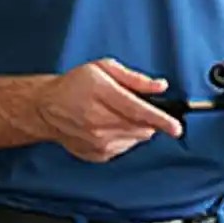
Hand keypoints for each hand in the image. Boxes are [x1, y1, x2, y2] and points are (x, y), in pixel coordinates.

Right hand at [35, 58, 183, 162]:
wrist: (47, 107)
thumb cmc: (76, 84)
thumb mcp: (105, 68)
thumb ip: (135, 78)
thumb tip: (159, 86)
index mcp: (101, 95)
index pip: (138, 110)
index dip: (160, 119)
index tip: (176, 127)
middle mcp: (98, 121)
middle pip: (140, 127)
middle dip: (150, 120)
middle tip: (140, 108)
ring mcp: (96, 141)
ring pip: (135, 139)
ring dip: (137, 128)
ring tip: (118, 114)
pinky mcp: (97, 154)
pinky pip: (124, 148)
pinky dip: (125, 137)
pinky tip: (111, 126)